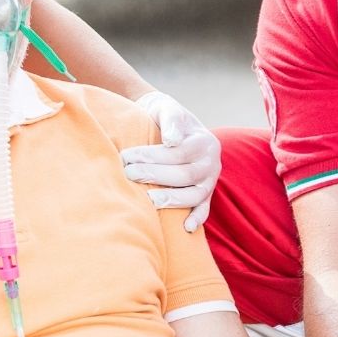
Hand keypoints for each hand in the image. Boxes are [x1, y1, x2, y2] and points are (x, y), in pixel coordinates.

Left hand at [123, 91, 220, 231]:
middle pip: (185, 175)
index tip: (126, 156)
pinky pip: (204, 209)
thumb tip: (172, 141)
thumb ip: (171, 120)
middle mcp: (211, 163)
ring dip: (171, 199)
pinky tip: (186, 228)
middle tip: (129, 174)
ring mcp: (210, 181)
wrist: (170, 124)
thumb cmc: (164, 116)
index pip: (178, 153)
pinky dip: (197, 218)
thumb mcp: (168, 109)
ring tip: (148, 199)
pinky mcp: (205, 195)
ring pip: (194, 195)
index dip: (152, 156)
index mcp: (205, 142)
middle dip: (155, 176)